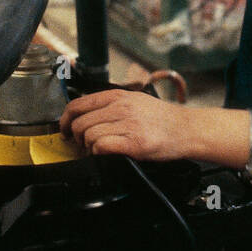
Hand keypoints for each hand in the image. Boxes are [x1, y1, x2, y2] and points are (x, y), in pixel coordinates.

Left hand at [60, 89, 192, 161]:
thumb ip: (112, 105)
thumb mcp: (136, 101)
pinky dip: (99, 154)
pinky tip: (109, 154)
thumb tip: (86, 115)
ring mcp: (127, 124)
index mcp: (118, 96)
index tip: (64, 130)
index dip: (64, 120)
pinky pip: (101, 147)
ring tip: (99, 151)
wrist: (187, 130)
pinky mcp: (134, 143)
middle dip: (77, 138)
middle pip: (80, 123)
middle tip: (84, 146)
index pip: (78, 104)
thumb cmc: (163, 119)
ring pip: (88, 136)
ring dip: (89, 148)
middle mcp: (121, 107)